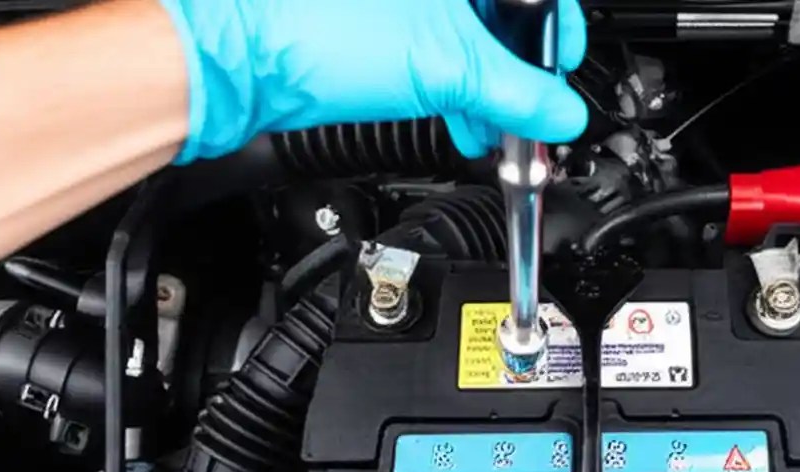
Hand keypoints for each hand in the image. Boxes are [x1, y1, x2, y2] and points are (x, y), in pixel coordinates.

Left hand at [157, 0, 588, 162]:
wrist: (237, 57)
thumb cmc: (318, 31)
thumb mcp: (446, 66)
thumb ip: (518, 94)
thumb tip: (562, 113)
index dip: (557, 33)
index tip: (562, 75)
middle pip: (503, 18)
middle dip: (521, 73)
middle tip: (533, 113)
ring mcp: (409, 3)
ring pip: (471, 37)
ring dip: (490, 88)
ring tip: (497, 131)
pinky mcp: (382, 26)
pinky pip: (439, 52)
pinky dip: (457, 87)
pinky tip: (464, 122)